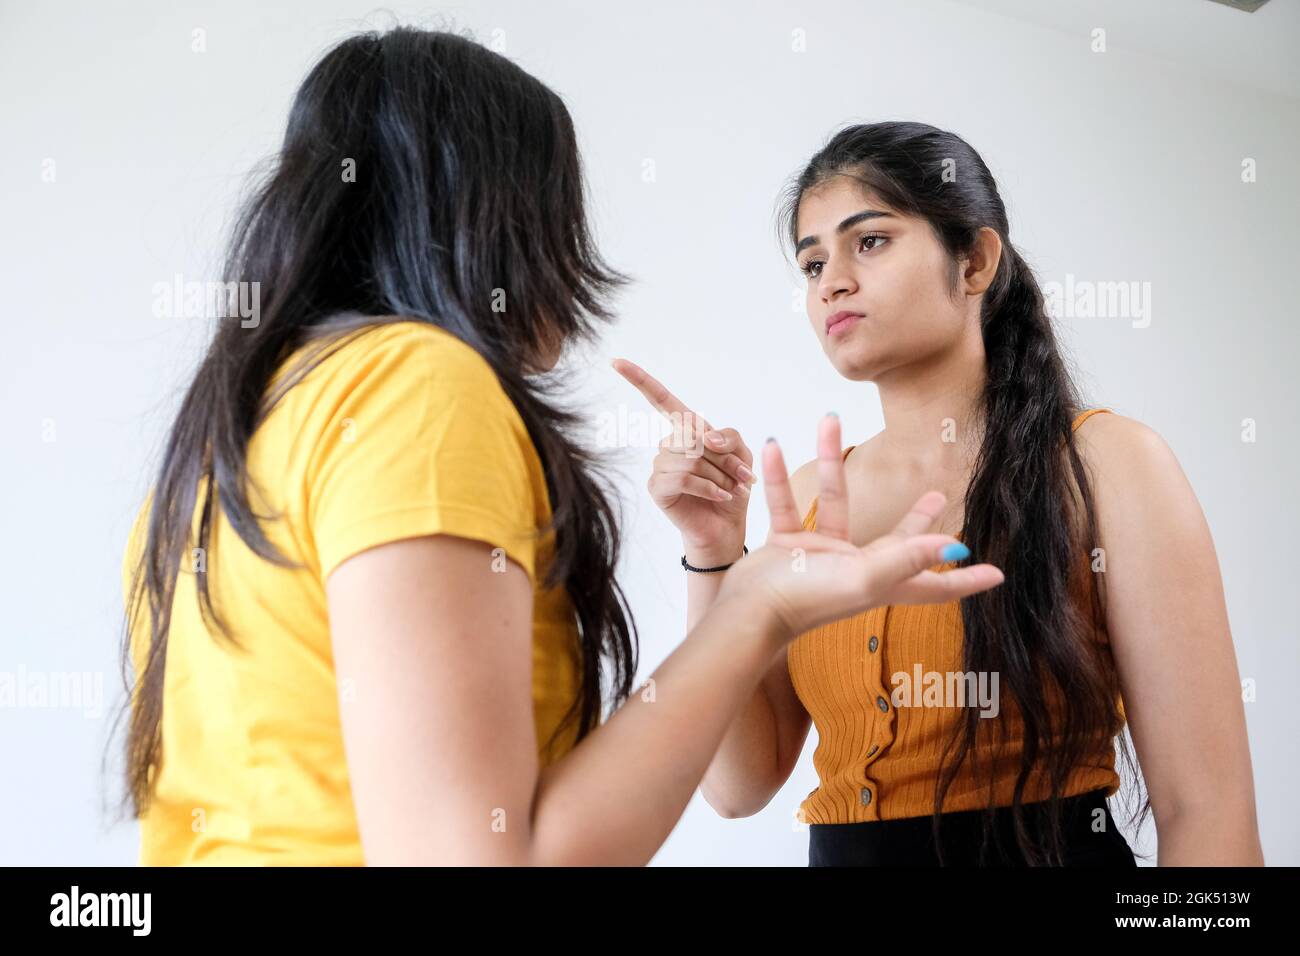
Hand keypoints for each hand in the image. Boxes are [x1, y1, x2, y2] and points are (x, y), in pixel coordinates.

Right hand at [612, 357, 754, 558]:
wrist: (727, 527)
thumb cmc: (733, 487)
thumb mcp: (742, 454)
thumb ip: (728, 436)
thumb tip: (704, 438)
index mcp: (686, 431)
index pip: (660, 399)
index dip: (639, 379)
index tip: (615, 361)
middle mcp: (669, 445)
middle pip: (692, 434)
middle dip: (725, 455)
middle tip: (744, 476)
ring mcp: (660, 465)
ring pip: (691, 457)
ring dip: (719, 474)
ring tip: (731, 489)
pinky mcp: (658, 487)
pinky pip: (684, 477)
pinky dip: (709, 488)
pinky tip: (720, 496)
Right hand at [716, 413, 1004, 642]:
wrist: (748, 610)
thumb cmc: (808, 599)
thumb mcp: (864, 576)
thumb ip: (908, 556)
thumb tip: (957, 547)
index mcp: (882, 581)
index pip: (936, 584)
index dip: (966, 581)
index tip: (996, 573)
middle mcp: (856, 568)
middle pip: (896, 540)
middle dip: (916, 519)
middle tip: (936, 495)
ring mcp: (820, 555)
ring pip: (834, 499)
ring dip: (830, 458)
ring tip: (830, 419)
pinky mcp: (787, 545)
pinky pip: (787, 502)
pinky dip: (779, 475)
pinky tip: (772, 445)